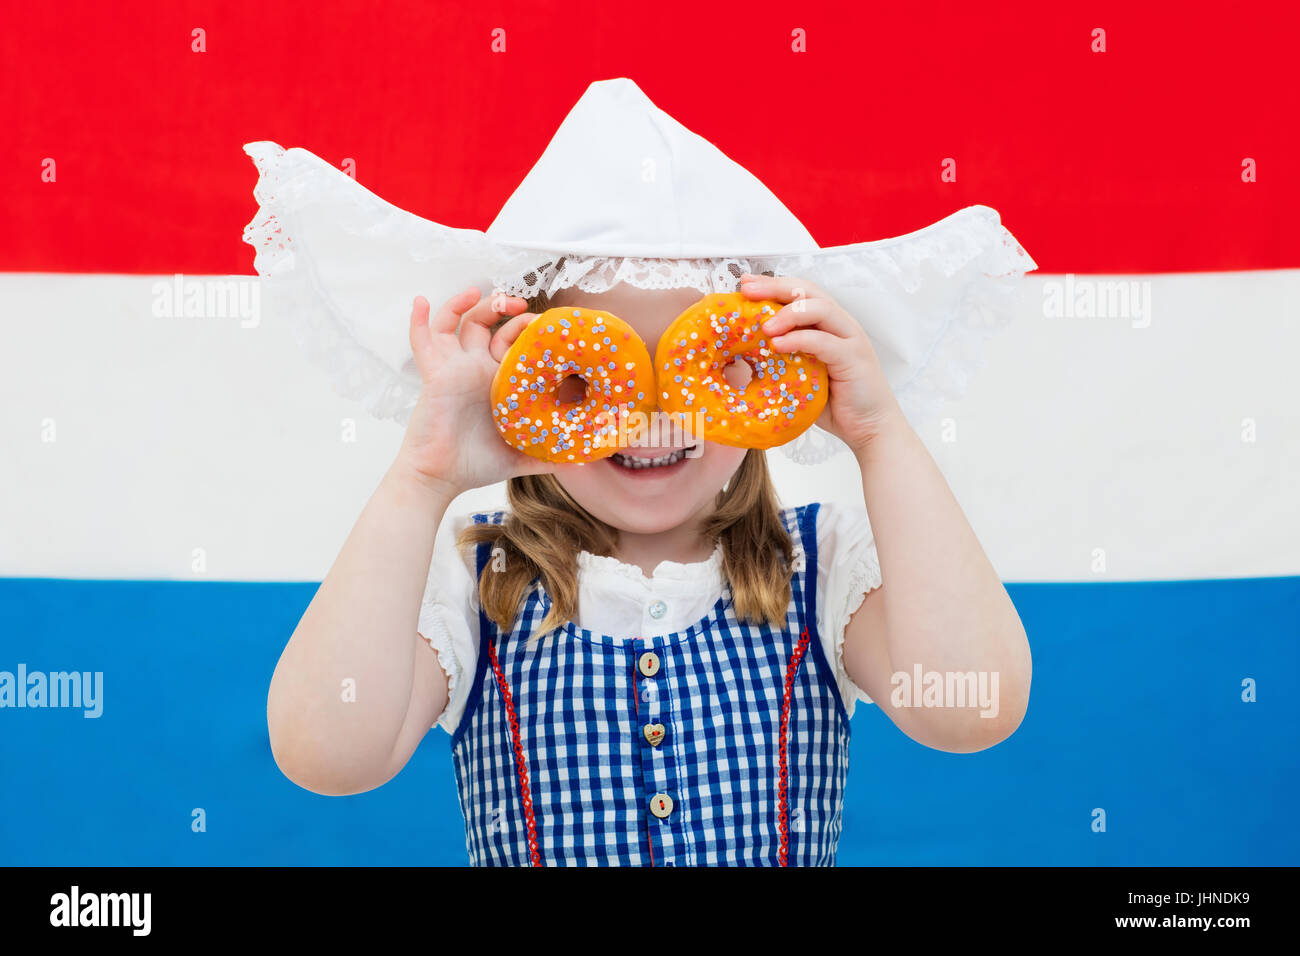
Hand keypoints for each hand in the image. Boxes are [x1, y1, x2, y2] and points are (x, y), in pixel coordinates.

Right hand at [394, 287, 576, 496]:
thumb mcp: (521, 456)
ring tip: (480, 291)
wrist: (441, 478)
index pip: (511, 343)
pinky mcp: (434, 374)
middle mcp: (475, 369)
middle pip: (484, 325)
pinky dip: (420, 319)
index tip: (545, 326)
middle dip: (502, 309)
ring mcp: (453, 368)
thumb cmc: (476, 465)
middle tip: (522, 307)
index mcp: (497, 381)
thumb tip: (580, 461)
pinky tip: (421, 300)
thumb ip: (549, 455)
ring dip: (466, 303)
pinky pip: (422, 340)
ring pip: (455, 323)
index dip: (525, 329)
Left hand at [738, 273, 907, 453]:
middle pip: (809, 291)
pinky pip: (824, 341)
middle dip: (775, 287)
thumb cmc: (835, 404)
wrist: (870, 428)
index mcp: (828, 325)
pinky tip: (778, 345)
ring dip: (788, 313)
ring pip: (820, 308)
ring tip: (765, 327)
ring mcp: (850, 339)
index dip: (773, 285)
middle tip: (747, 291)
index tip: (745, 285)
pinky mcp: (855, 357)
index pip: (801, 293)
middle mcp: (841, 325)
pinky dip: (799, 339)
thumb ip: (781, 361)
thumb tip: (742, 358)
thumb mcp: (801, 376)